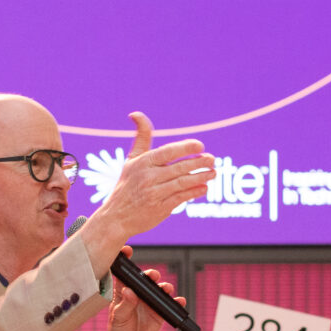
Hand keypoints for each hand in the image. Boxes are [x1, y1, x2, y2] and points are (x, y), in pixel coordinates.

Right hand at [80, 113, 213, 263]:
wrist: (116, 217)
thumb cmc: (127, 185)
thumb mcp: (131, 160)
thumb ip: (141, 137)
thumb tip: (136, 113)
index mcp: (143, 163)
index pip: (168, 152)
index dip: (185, 148)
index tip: (200, 145)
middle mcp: (148, 177)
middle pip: (179, 168)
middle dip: (199, 162)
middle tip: (213, 159)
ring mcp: (154, 194)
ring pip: (182, 183)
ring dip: (200, 177)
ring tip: (213, 173)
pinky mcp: (160, 209)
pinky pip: (181, 198)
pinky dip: (194, 192)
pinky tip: (204, 188)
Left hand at [106, 247, 180, 330]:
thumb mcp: (118, 318)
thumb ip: (124, 304)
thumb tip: (129, 291)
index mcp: (123, 290)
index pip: (124, 272)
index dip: (125, 260)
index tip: (128, 251)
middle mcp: (138, 292)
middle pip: (146, 278)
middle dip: (151, 274)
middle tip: (152, 276)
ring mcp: (150, 301)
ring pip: (159, 288)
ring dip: (164, 286)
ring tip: (166, 288)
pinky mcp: (160, 311)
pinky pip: (170, 304)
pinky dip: (176, 302)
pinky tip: (179, 301)